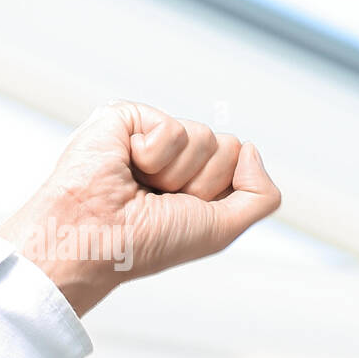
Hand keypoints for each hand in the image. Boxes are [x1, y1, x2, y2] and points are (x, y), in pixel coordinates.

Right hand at [0, 100, 281, 314]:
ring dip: (176, 174)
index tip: (183, 211)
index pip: (240, 161)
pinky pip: (173, 129)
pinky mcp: (127, 116)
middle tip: (160, 199)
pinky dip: (154, 157)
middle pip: (228, 147)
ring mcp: (150, 133)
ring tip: (141, 185)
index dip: (219, 192)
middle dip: (201, 182)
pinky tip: (126, 166)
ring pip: (205, 137)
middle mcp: (175, 155)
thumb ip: (261, 196)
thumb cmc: (149, 241)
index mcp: (195, 178)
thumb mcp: (223, 229)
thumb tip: (251, 149)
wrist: (97, 238)